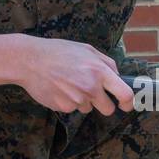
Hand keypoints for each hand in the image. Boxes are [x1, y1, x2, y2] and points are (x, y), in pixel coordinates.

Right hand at [7, 36, 134, 115]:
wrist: (30, 60)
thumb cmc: (59, 52)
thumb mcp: (87, 49)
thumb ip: (106, 63)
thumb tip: (119, 77)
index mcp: (99, 71)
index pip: (124, 94)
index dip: (129, 103)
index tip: (126, 105)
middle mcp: (90, 87)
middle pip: (107, 109)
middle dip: (104, 105)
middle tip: (93, 94)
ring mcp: (76, 99)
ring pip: (87, 108)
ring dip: (82, 100)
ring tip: (68, 84)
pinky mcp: (63, 107)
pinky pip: (72, 109)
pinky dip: (68, 101)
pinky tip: (59, 88)